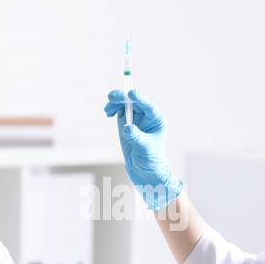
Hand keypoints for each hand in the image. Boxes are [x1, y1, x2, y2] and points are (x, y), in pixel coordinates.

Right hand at [103, 88, 183, 210]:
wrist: (144, 170)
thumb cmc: (151, 160)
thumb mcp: (145, 148)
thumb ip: (136, 137)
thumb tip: (127, 127)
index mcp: (156, 119)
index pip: (148, 105)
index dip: (140, 98)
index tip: (132, 93)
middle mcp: (146, 116)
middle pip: (134, 101)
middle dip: (123, 97)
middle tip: (112, 97)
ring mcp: (135, 118)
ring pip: (125, 103)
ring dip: (115, 102)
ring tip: (108, 109)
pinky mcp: (126, 122)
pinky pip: (119, 110)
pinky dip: (113, 109)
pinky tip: (108, 112)